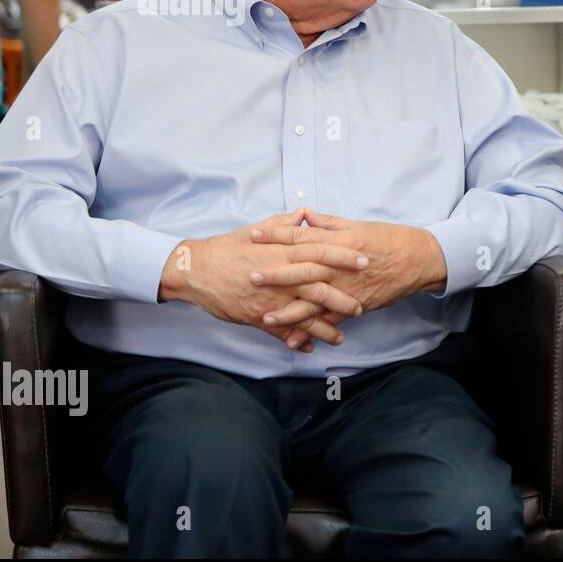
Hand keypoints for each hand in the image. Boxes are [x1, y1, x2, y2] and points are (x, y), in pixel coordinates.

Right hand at [159, 209, 369, 351]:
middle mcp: (281, 276)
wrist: (197, 270)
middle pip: (319, 287)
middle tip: (361, 305)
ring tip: (341, 336)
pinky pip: (282, 331)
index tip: (366, 260)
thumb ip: (285, 223)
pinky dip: (296, 340)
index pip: (321, 252)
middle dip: (342, 298)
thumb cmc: (229, 247)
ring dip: (324, 327)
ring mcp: (271, 299)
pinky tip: (310, 347)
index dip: (345, 257)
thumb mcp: (258, 229)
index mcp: (283, 252)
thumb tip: (305, 214)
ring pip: (304, 315)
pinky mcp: (258, 316)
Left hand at [248, 211, 448, 349]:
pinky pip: (330, 320)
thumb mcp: (358, 226)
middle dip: (276, 273)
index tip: (253, 234)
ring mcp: (348, 287)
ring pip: (315, 301)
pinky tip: (292, 339)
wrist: (419, 260)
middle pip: (303, 268)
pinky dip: (312, 331)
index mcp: (340, 241)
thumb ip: (328, 223)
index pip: (302, 236)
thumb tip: (303, 216)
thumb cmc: (389, 240)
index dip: (276, 235)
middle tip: (250, 276)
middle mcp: (341, 265)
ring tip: (265, 317)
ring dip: (289, 311)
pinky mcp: (356, 305)